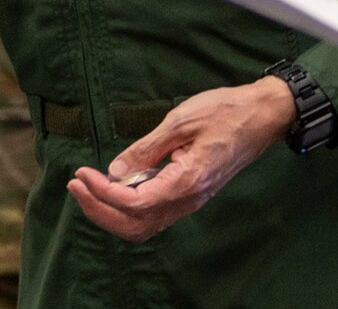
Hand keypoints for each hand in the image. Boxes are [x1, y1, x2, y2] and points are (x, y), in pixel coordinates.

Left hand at [69, 76, 294, 240]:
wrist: (262, 117)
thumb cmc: (224, 112)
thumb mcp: (180, 121)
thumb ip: (146, 149)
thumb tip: (115, 171)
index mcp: (186, 182)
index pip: (135, 203)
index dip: (102, 193)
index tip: (82, 173)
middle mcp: (189, 199)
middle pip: (135, 224)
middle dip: (99, 209)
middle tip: (75, 184)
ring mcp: (191, 200)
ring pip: (144, 224)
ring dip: (111, 212)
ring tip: (86, 187)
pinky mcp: (191, 194)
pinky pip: (155, 213)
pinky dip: (127, 207)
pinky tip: (113, 187)